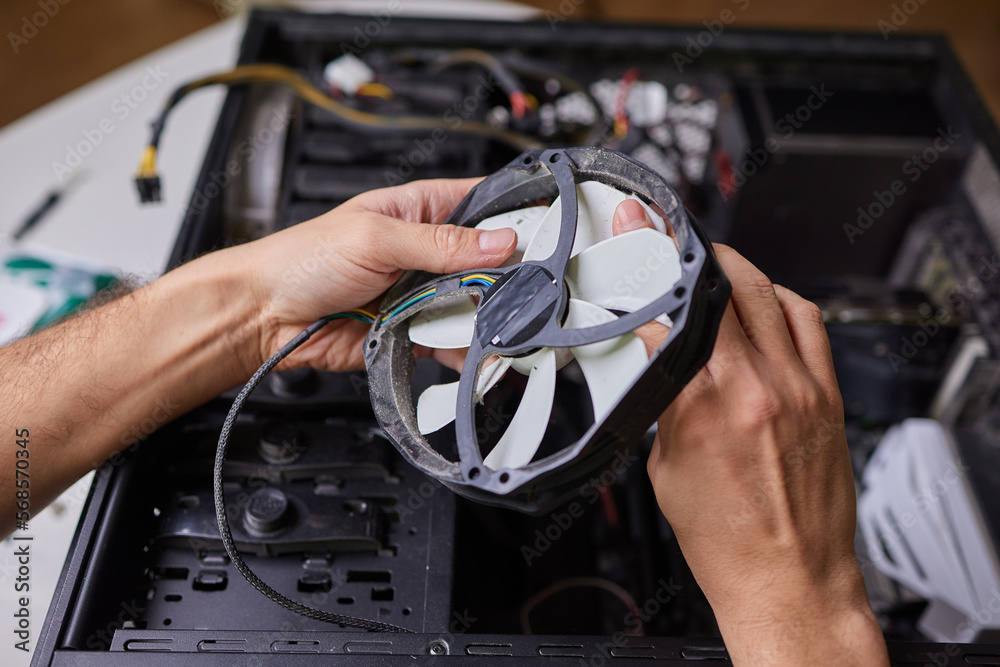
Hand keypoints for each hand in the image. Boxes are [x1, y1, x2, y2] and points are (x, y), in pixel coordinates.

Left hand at [235, 178, 516, 372]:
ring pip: (474, 304)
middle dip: (509, 277)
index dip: (517, 215)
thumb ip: (441, 244)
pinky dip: (467, 350)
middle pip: (487, 261)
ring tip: (509, 325)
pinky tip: (480, 353)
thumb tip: (498, 242)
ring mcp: (420, 291)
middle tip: (532, 289)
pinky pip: (451, 340)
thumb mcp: (376, 238)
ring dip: (490, 316)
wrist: (263, 317)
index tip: (547, 234)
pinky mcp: (412, 329)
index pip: (483, 203)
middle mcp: (425, 250)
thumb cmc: (301, 260)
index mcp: (419, 209)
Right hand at [611, 201, 888, 665]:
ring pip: (768, 293)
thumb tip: (652, 355)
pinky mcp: (828, 396)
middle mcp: (757, 387)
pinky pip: (809, 322)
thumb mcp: (664, 464)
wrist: (790, 580)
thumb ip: (661, 399)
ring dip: (735, 269)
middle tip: (668, 245)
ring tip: (714, 268)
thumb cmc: (727, 540)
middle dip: (688, 257)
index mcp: (703, 407)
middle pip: (722, 288)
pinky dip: (782, 298)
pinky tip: (765, 300)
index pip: (668, 316)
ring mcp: (800, 387)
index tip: (631, 249)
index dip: (644, 275)